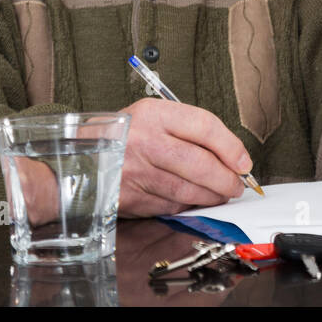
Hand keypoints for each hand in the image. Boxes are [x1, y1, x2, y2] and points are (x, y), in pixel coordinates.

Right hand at [115, 98, 253, 216]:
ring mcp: (136, 172)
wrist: (78, 158)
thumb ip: (189, 130)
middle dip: (227, 179)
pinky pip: (170, 206)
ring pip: (188, 190)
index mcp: (153, 114)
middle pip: (200, 164)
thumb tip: (231, 155)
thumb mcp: (153, 116)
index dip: (231, 147)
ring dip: (212, 197)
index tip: (244, 162)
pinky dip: (188, 206)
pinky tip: (195, 202)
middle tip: (237, 185)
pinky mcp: (130, 198)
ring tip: (221, 195)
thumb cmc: (124, 135)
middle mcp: (145, 142)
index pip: (205, 127)